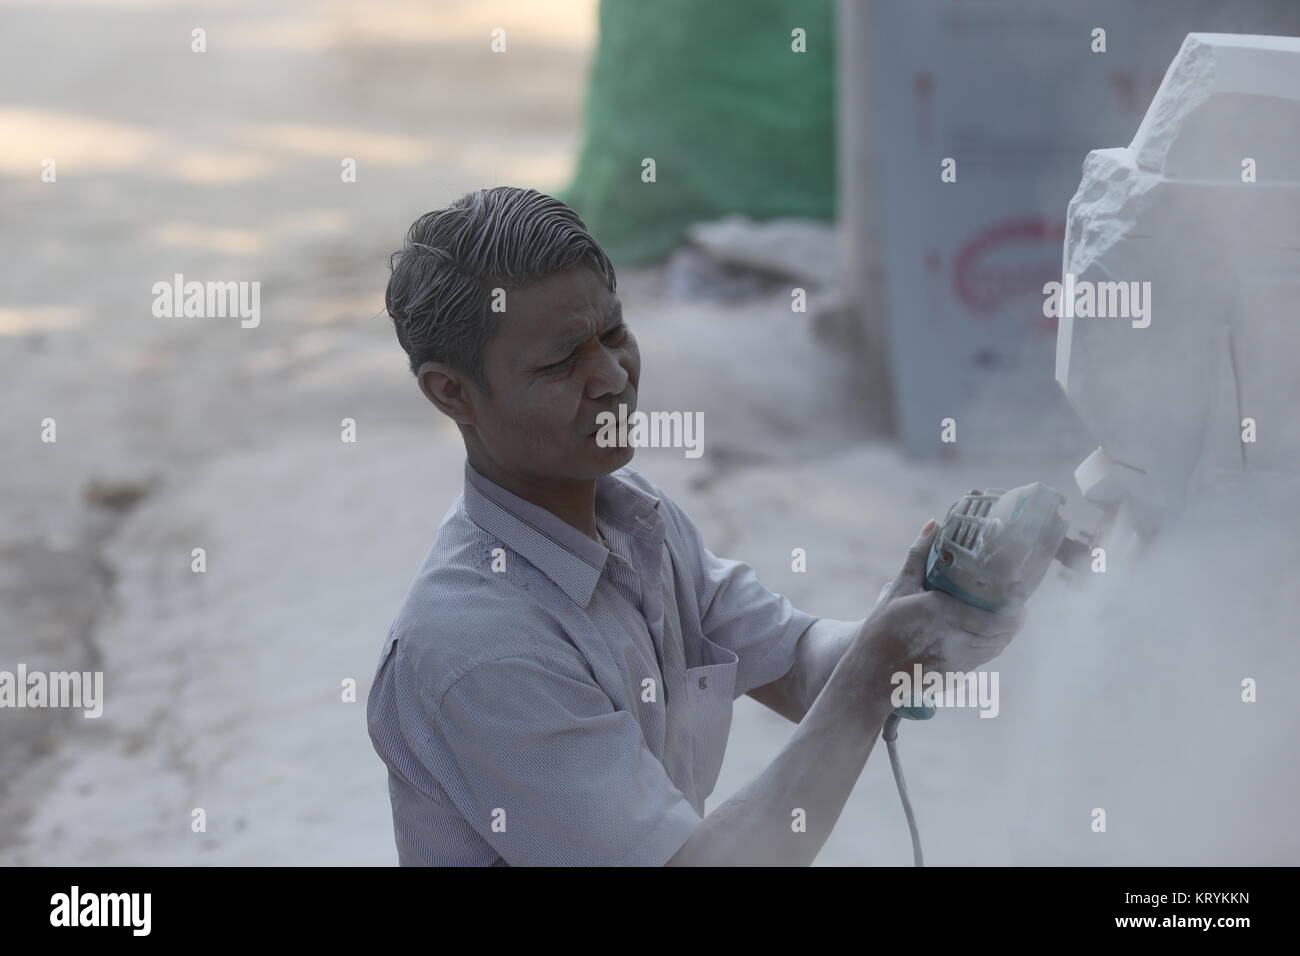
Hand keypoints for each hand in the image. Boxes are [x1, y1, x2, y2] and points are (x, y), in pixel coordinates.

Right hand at [858, 520, 1024, 697]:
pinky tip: (987, 638)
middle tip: (1017, 605)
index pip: (996, 618)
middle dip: (1014, 620)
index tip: (1020, 596)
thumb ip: (919, 556)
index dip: (1015, 610)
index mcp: (943, 612)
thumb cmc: (882, 629)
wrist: (870, 674)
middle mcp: (955, 638)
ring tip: (1008, 620)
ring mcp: (957, 660)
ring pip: (996, 648)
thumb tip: (934, 524)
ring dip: (1005, 635)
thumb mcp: (899, 588)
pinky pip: (983, 659)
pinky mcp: (955, 674)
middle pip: (1002, 633)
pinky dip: (991, 648)